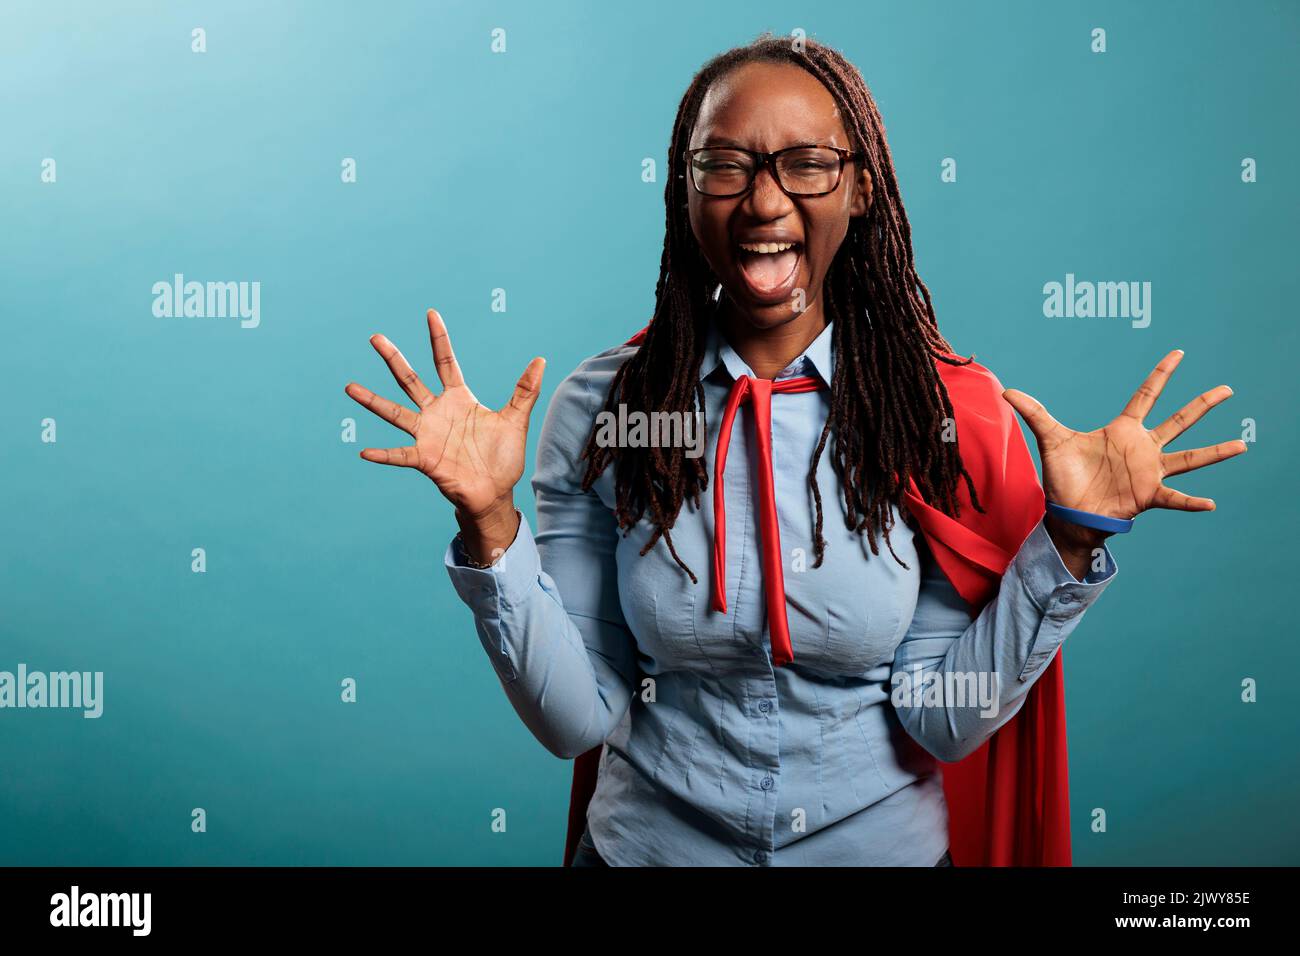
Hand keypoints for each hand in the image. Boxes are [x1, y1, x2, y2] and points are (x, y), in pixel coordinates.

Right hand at [344, 308, 545, 523]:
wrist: (494, 492)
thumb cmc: (502, 457)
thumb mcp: (515, 420)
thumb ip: (525, 391)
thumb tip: (541, 360)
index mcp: (458, 399)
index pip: (445, 362)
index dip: (439, 338)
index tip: (431, 314)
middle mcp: (437, 413)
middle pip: (411, 380)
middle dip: (394, 359)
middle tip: (375, 337)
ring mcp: (428, 435)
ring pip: (396, 413)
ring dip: (373, 401)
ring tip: (350, 387)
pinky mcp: (425, 459)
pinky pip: (400, 455)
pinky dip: (383, 454)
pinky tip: (365, 451)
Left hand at [1002, 349, 1246, 562]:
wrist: (1068, 512)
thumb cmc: (1064, 476)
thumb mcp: (1051, 439)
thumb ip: (1035, 413)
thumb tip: (1007, 390)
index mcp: (1123, 430)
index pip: (1146, 395)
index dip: (1161, 374)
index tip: (1179, 353)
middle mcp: (1142, 448)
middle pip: (1178, 421)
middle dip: (1202, 405)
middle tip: (1228, 389)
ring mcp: (1148, 471)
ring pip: (1189, 458)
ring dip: (1215, 452)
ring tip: (1243, 445)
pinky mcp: (1147, 495)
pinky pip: (1174, 498)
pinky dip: (1191, 502)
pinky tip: (1211, 503)